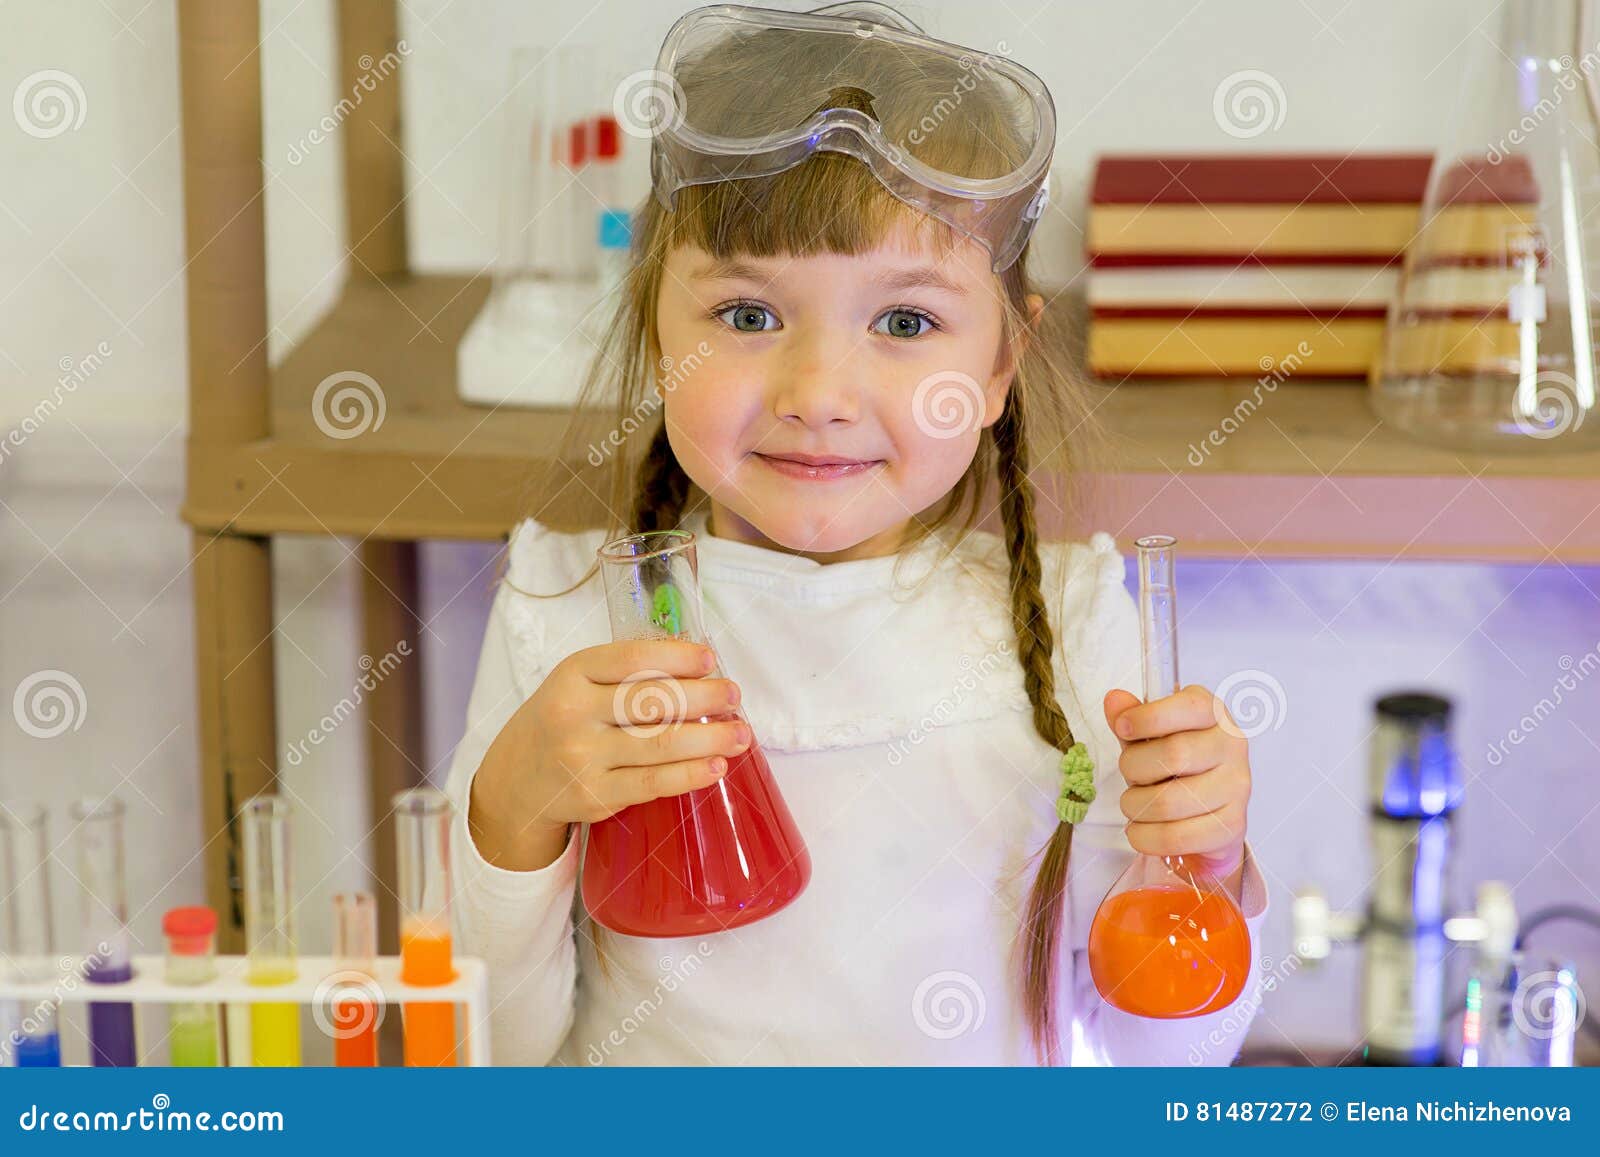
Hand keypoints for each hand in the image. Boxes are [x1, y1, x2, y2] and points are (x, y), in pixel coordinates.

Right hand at [469, 639, 749, 870]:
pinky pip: (653, 783)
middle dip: (704, 697)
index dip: (677, 656)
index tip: (710, 658)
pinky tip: (716, 767)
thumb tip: (700, 661)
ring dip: (710, 739)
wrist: (517, 779)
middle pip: (652, 701)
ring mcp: (583, 757)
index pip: (632, 658)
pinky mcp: (595, 795)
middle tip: (734, 696)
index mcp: (572, 673)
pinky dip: (690, 774)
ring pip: (660, 745)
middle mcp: (574, 713)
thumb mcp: (579, 682)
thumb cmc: (563, 720)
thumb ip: (627, 671)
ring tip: (741, 735)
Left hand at [1102, 684, 1251, 886]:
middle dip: (1134, 767)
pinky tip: (1141, 829)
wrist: (1209, 812)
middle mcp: (1232, 747)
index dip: (1149, 717)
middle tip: (1130, 774)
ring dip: (1134, 806)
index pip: (1190, 706)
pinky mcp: (1231, 827)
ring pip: (1168, 802)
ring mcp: (1237, 788)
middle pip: (1174, 754)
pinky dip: (1144, 836)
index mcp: (1214, 715)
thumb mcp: (1150, 736)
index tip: (1123, 727)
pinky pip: (1175, 837)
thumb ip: (1131, 718)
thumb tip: (1114, 700)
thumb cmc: (1177, 766)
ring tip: (1134, 804)